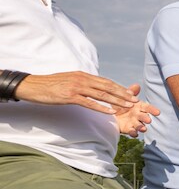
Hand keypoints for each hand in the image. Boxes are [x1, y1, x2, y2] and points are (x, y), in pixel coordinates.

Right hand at [14, 71, 136, 113]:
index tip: (130, 94)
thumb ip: (82, 83)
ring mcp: (77, 87)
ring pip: (101, 94)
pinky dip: (101, 107)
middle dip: (123, 94)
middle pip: (107, 87)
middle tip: (135, 101)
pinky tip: (110, 112)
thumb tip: (93, 86)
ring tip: (128, 106)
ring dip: (116, 101)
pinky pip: (89, 102)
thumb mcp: (70, 80)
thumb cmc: (51, 85)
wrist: (33, 85)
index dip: (119, 88)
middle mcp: (82, 79)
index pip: (106, 82)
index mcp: (83, 75)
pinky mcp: (70, 96)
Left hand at [113, 84, 160, 137]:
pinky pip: (132, 131)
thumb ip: (130, 93)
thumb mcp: (124, 97)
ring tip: (143, 129)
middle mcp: (138, 115)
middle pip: (144, 117)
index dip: (152, 110)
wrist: (111, 112)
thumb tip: (136, 85)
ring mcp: (133, 122)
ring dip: (142, 127)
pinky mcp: (128, 129)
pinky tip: (134, 133)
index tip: (157, 112)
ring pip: (139, 125)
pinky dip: (133, 133)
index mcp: (139, 106)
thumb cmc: (121, 104)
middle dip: (146, 118)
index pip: (147, 107)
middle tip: (148, 120)